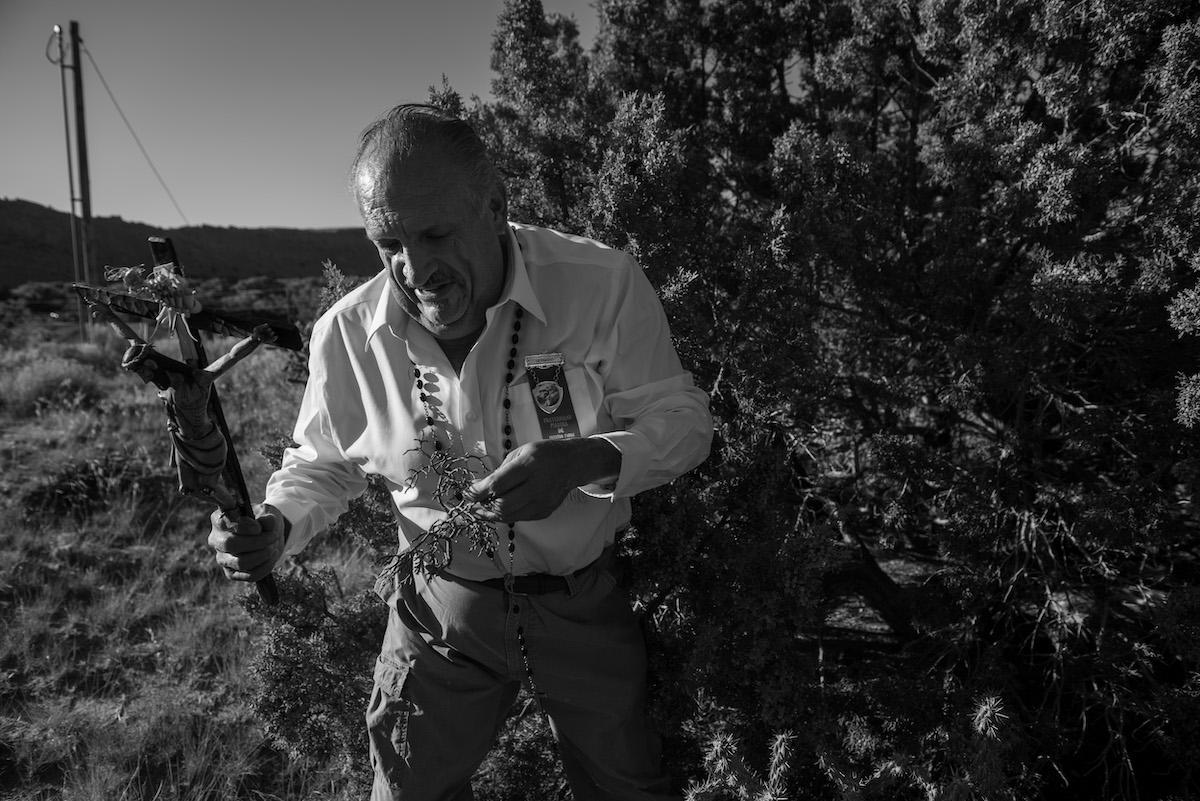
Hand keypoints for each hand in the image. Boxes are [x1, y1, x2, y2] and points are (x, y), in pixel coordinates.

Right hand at [208, 505, 285, 581]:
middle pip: (230, 544)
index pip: (224, 523)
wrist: (268, 538)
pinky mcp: (231, 573)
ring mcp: (222, 558)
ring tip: (273, 548)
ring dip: (262, 555)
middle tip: (272, 537)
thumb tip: (267, 521)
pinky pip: (248, 576)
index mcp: (219, 520)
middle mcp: (216, 540)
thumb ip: (267, 517)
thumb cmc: (263, 522)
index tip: (259, 528)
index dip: (243, 526)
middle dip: (256, 542)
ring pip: (240, 562)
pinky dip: (264, 568)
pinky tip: (271, 558)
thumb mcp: (267, 514)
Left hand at [465, 438, 619, 522]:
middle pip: (502, 505)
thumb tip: (478, 487)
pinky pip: (518, 518)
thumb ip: (499, 471)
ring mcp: (542, 502)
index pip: (497, 484)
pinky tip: (496, 509)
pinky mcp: (544, 512)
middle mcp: (537, 486)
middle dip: (482, 506)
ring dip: (490, 514)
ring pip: (509, 516)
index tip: (466, 492)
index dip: (478, 491)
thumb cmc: (543, 454)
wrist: (571, 464)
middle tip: (472, 503)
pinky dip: (504, 515)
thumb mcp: (520, 452)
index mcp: (528, 465)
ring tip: (480, 508)